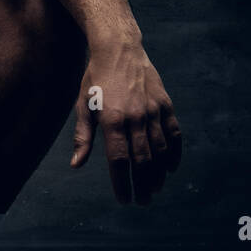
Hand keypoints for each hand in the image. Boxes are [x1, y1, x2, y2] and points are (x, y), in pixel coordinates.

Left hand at [70, 37, 181, 204]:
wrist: (119, 49)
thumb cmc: (95, 79)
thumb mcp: (83, 105)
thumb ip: (83, 137)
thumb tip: (76, 165)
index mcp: (112, 119)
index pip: (119, 160)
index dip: (122, 183)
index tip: (123, 199)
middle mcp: (136, 117)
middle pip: (142, 160)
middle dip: (142, 184)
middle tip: (142, 201)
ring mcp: (153, 111)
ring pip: (160, 150)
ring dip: (158, 173)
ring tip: (154, 189)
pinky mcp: (165, 105)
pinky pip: (174, 134)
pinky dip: (173, 153)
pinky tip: (170, 168)